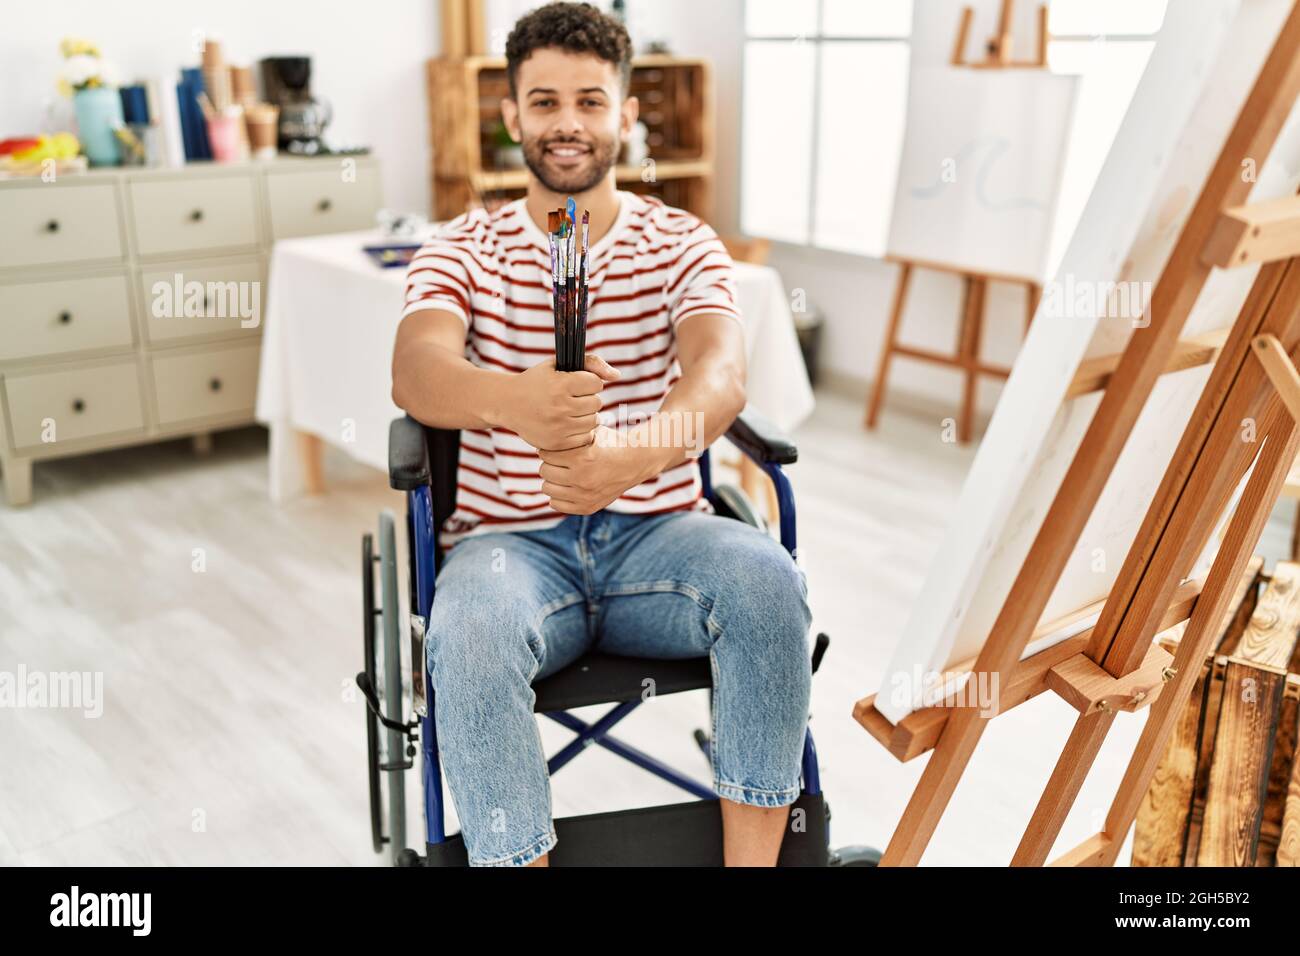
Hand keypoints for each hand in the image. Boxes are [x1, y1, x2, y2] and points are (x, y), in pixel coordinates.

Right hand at [501, 353, 619, 450]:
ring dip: (587, 415)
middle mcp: (560, 406)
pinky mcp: (557, 443)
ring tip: (571, 411)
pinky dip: (581, 431)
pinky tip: (569, 424)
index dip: (588, 382)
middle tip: (572, 398)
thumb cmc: (537, 381)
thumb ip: (591, 363)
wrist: (507, 404)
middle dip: (588, 398)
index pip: (596, 383)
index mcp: (561, 384)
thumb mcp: (559, 365)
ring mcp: (559, 427)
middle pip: (597, 403)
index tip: (576, 383)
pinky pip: (586, 437)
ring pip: (594, 421)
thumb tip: (618, 376)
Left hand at [538, 425, 665, 514]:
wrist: (637, 462)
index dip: (550, 448)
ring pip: (547, 488)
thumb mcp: (593, 432)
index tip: (557, 447)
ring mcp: (585, 496)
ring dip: (553, 479)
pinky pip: (556, 504)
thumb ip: (569, 433)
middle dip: (550, 463)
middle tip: (560, 460)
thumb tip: (542, 437)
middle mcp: (583, 480)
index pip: (545, 454)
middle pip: (545, 471)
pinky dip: (558, 494)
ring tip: (563, 472)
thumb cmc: (611, 443)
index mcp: (583, 459)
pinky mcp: (587, 508)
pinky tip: (568, 485)